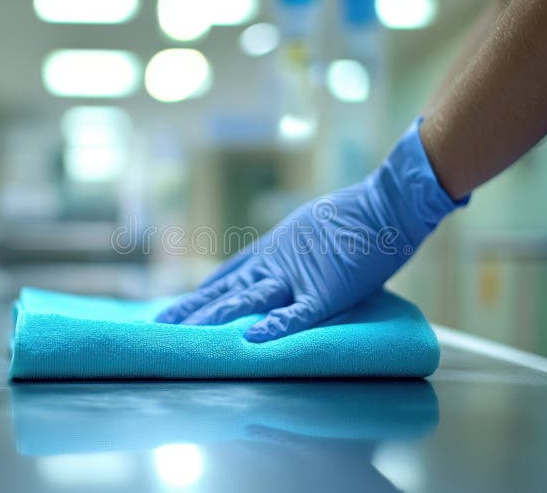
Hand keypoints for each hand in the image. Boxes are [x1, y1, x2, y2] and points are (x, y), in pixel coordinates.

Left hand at [155, 118, 466, 341]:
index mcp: (273, 251)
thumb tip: (284, 260)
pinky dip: (275, 327)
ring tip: (186, 336)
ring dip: (216, 318)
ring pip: (248, 300)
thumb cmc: (355, 216)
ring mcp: (297, 276)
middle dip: (192, 309)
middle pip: (225, 289)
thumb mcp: (310, 229)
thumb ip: (291, 250)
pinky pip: (298, 313)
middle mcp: (275, 263)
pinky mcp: (325, 291)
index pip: (227, 276)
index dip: (201, 294)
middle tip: (159, 326)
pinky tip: (253, 340)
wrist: (387, 206)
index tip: (177, 309)